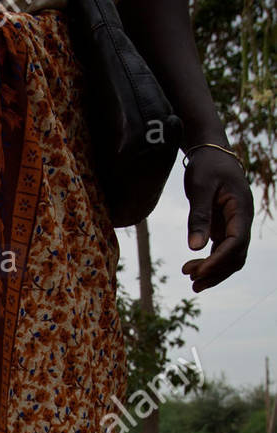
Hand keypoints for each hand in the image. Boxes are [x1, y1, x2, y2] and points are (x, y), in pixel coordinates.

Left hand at [181, 147, 253, 291]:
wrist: (211, 153)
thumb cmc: (207, 165)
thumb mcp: (200, 187)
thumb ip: (199, 216)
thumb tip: (195, 247)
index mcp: (242, 209)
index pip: (236, 242)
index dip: (219, 260)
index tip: (199, 271)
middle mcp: (242, 220)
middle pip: (236, 255)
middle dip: (216, 270)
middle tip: (190, 279)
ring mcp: (235, 225)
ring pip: (231, 258)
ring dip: (214, 272)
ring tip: (191, 280)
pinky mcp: (225, 228)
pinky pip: (222, 252)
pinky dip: (211, 264)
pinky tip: (194, 270)